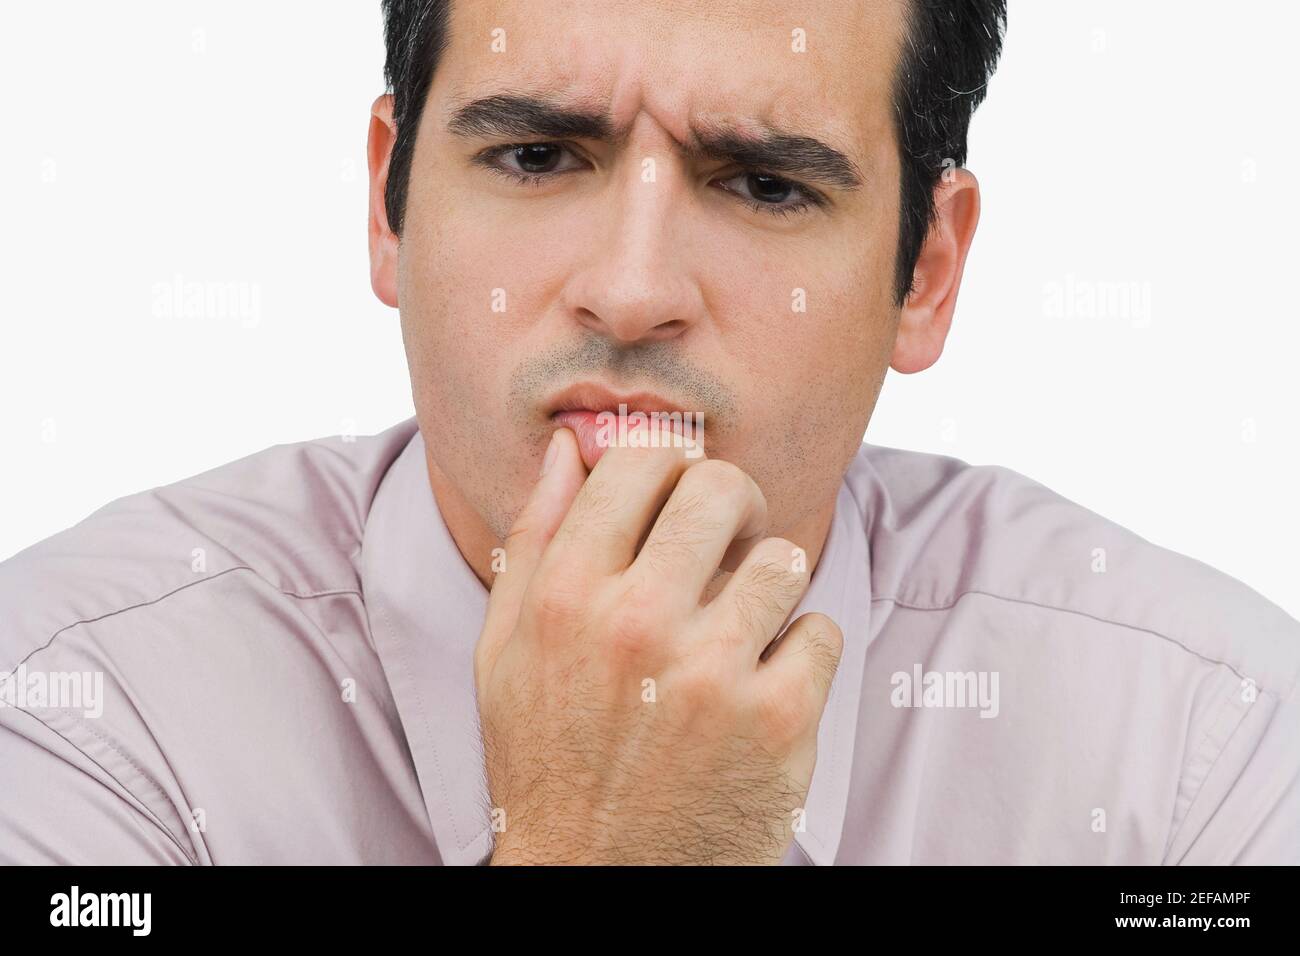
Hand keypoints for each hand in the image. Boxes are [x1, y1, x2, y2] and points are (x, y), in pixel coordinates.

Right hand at [474, 426, 842, 864]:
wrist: (595, 878)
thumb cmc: (546, 757)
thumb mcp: (504, 649)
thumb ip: (535, 538)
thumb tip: (566, 446)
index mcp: (565, 596)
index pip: (640, 460)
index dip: (669, 460)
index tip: (679, 488)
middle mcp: (637, 624)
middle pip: (721, 487)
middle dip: (731, 504)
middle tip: (727, 539)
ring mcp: (712, 673)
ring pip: (784, 557)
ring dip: (769, 584)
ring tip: (741, 624)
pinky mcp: (775, 722)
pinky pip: (822, 631)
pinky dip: (800, 652)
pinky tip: (762, 683)